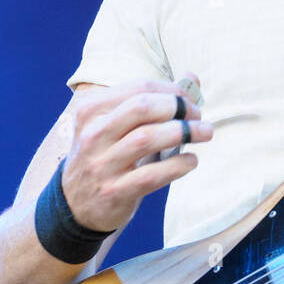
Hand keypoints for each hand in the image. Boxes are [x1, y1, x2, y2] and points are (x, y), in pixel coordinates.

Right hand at [61, 74, 212, 230]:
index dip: (172, 90)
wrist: (77, 204)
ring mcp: (102, 164)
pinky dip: (178, 165)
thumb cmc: (105, 156)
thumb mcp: (116, 125)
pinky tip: (191, 160)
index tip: (189, 100)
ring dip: (184, 132)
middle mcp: (93, 134)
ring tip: (205, 132)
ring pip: (147, 138)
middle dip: (178, 107)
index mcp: (91, 110)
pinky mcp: (115, 191)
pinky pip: (152, 174)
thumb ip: (152, 101)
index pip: (138, 87)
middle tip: (197, 116)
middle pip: (142, 107)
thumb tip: (192, 78)